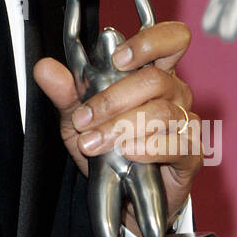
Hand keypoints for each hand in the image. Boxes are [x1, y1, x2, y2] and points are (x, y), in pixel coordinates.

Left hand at [33, 20, 202, 234]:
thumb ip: (65, 93)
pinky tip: (128, 154)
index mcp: (152, 73)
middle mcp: (175, 93)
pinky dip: (148, 148)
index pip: (170, 40)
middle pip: (156, 79)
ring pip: (162, 112)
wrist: (125, 196)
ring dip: (121, 127)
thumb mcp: (80, 120)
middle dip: (113, 99)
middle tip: (85, 119)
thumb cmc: (110, 148)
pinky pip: (176, 144)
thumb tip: (45, 67)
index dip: (150, 42)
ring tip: (94, 144)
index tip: (118, 58)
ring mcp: (186, 122)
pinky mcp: (191, 153)